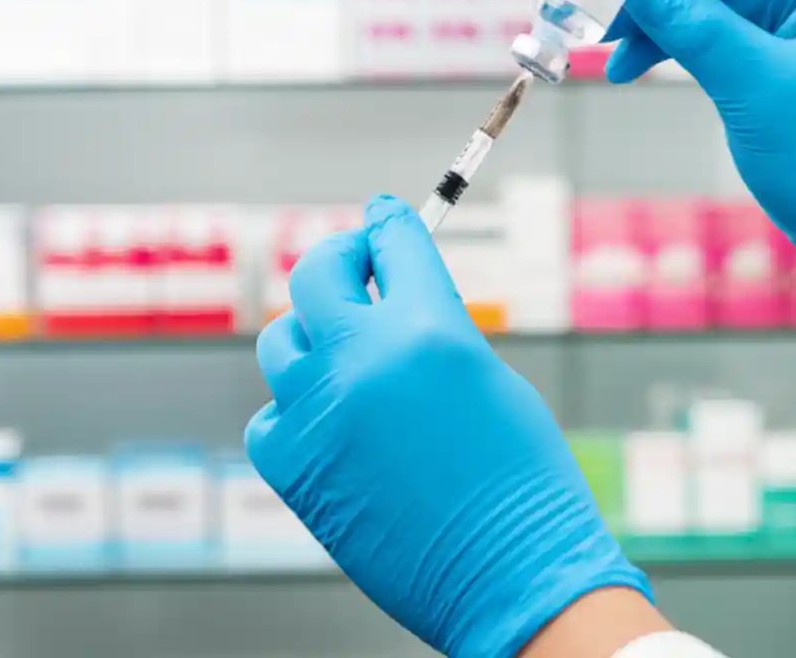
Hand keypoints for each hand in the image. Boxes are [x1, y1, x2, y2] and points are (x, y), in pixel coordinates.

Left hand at [245, 196, 649, 657]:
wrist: (511, 578)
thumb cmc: (523, 482)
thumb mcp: (489, 380)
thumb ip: (431, 331)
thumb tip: (389, 303)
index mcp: (430, 329)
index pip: (393, 238)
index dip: (388, 222)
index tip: (382, 217)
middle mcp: (364, 361)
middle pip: (317, 273)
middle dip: (341, 262)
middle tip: (356, 268)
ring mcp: (319, 413)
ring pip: (282, 341)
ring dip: (314, 341)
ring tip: (346, 360)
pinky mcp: (292, 466)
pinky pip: (272, 413)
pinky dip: (297, 413)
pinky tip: (331, 427)